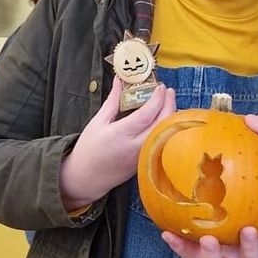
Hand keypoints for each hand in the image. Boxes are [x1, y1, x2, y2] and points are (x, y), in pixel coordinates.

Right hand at [59, 77, 175, 209]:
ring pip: (165, 133)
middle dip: (169, 104)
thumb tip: (120, 81)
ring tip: (167, 101)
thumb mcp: (98, 122)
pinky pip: (162, 141)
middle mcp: (136, 146)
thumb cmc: (90, 149)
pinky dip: (165, 128)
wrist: (88, 177)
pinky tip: (163, 118)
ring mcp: (143, 155)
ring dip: (169, 116)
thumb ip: (113, 101)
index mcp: (121, 134)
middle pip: (161, 124)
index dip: (156, 99)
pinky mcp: (147, 161)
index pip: (146, 115)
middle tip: (168, 91)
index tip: (161, 87)